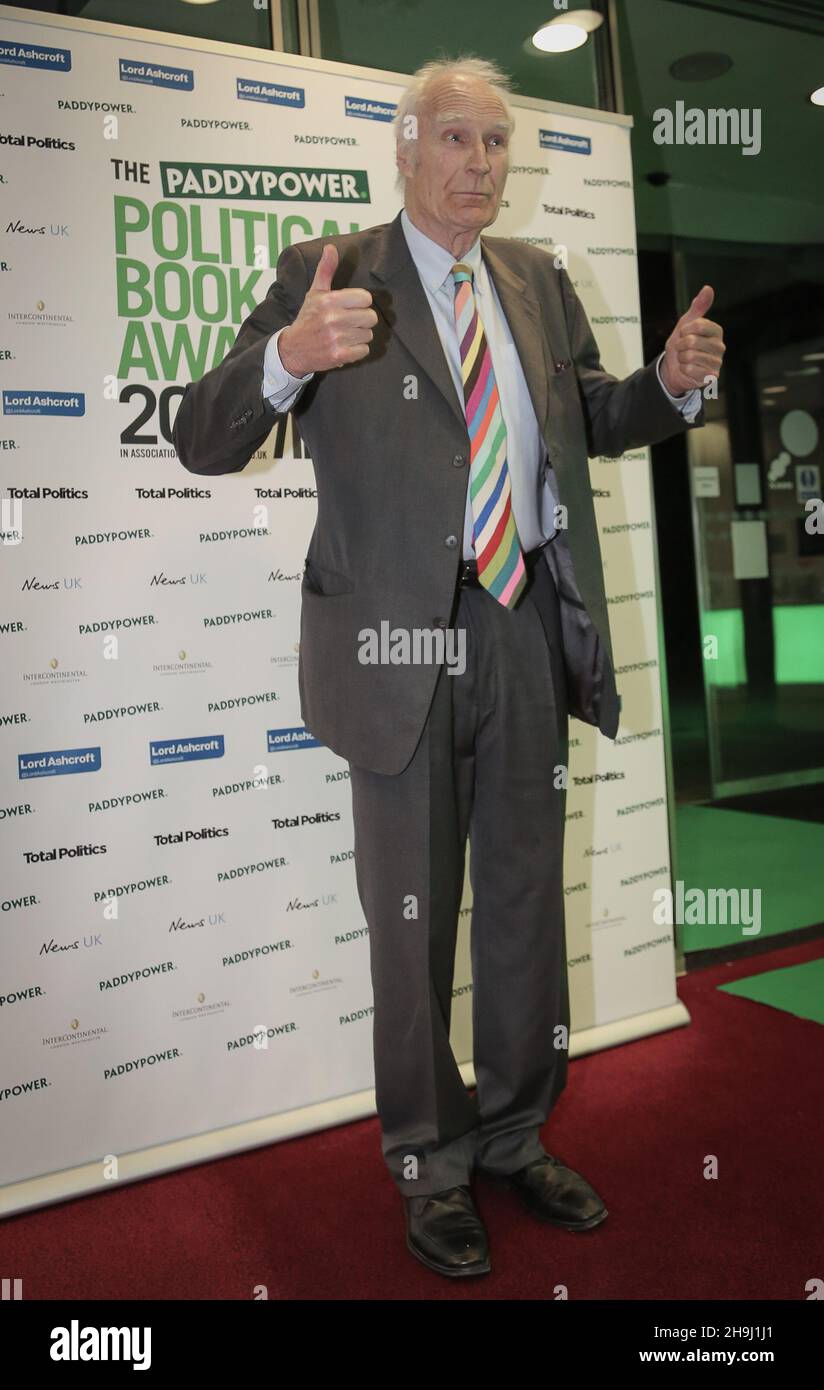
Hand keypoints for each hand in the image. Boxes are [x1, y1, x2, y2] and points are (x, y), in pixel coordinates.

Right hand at [278, 243, 377, 375]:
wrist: (294, 349)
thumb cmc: (308, 319)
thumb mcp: (315, 292)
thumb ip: (326, 270)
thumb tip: (331, 247)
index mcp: (330, 300)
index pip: (366, 298)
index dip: (361, 303)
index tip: (351, 307)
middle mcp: (333, 318)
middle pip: (371, 317)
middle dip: (363, 320)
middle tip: (350, 322)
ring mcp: (336, 338)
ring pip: (368, 334)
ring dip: (359, 336)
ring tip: (345, 335)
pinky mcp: (339, 355)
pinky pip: (364, 350)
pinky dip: (357, 350)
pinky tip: (345, 346)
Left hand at [660, 285, 724, 396]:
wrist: (674, 368)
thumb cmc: (681, 344)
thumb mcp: (686, 323)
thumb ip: (698, 307)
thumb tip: (708, 288)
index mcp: (716, 331)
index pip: (698, 325)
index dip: (684, 330)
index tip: (683, 334)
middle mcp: (720, 346)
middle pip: (692, 342)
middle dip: (680, 346)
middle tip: (682, 349)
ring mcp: (717, 362)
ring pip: (690, 356)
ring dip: (681, 359)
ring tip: (685, 359)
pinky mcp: (712, 377)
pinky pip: (691, 370)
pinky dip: (684, 370)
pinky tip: (688, 370)